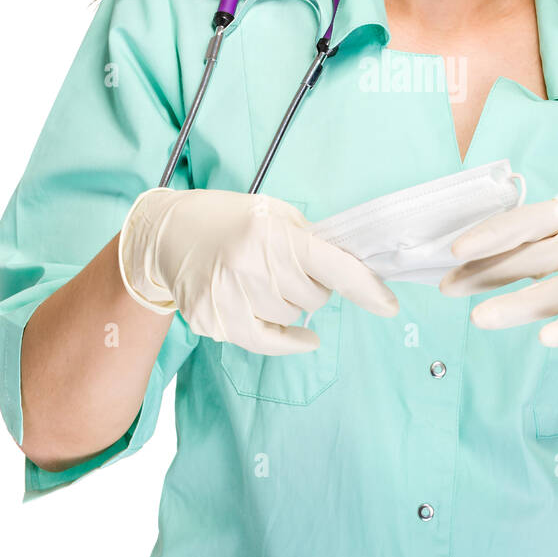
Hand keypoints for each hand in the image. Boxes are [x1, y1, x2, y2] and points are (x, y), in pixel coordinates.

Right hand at [119, 187, 398, 353]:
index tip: (389, 306)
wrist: (168, 232)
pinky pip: (267, 343)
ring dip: (291, 305)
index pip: (332, 266)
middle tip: (289, 268)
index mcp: (272, 233)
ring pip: (291, 317)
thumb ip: (311, 240)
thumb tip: (354, 271)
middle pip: (314, 296)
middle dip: (313, 286)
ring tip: (266, 281)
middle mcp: (251, 265)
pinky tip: (304, 338)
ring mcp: (229, 296)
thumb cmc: (230, 219)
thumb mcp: (273, 213)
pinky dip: (289, 342)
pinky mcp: (213, 321)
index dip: (365, 288)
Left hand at [439, 193, 557, 345]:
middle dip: (487, 274)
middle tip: (448, 287)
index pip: (528, 221)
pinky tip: (545, 338)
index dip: (491, 235)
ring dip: (516, 306)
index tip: (456, 250)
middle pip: (534, 259)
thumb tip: (469, 260)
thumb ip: (531, 243)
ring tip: (478, 318)